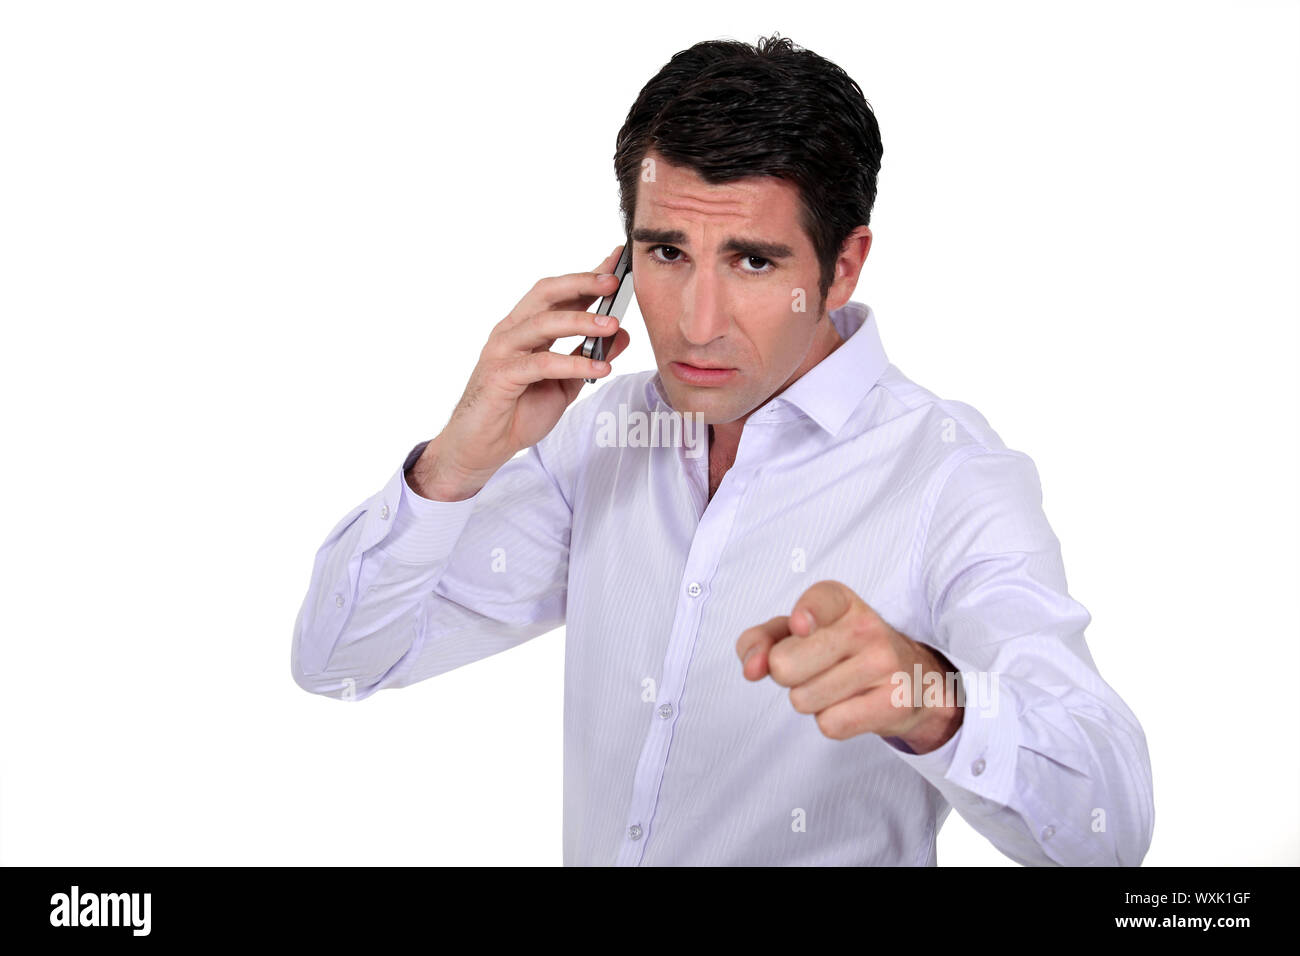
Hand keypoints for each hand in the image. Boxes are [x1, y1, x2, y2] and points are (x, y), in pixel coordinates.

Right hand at [408, 245, 632, 499]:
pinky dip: (572, 363)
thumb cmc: (517, 412)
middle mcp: (511, 332)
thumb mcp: (565, 384)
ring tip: (612, 323)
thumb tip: (621, 334)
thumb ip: (589, 357)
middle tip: (614, 281)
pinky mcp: (500, 375)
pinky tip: (600, 367)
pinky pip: (540, 363)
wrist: (482, 448)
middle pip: (546, 294)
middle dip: (581, 284)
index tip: (616, 262)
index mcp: (525, 328)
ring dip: (580, 320)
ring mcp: (502, 351)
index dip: (586, 275)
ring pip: (543, 323)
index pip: (557, 293)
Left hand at [735, 580, 963, 752]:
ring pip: (803, 699)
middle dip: (788, 676)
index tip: (800, 625)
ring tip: (838, 686)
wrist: (913, 679)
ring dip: (811, 701)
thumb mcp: (799, 633)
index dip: (804, 616)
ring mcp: (885, 664)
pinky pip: (830, 725)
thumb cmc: (841, 652)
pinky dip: (833, 722)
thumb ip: (761, 640)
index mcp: (841, 601)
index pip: (817, 602)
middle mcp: (867, 626)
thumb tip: (752, 668)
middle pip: (785, 665)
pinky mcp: (895, 703)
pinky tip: (854, 705)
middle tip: (816, 669)